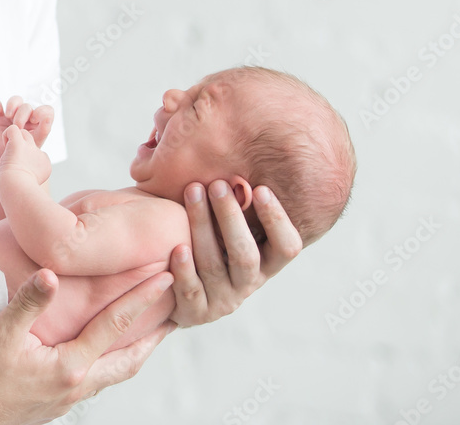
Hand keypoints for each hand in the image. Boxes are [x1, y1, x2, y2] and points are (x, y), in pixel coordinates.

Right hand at [0, 96, 53, 159]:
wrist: (6, 166)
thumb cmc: (23, 158)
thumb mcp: (36, 144)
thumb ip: (43, 130)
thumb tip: (47, 117)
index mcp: (38, 125)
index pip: (45, 110)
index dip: (41, 111)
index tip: (35, 119)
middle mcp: (27, 118)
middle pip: (27, 106)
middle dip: (22, 114)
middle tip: (18, 126)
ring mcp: (13, 117)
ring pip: (15, 101)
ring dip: (12, 105)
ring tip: (9, 116)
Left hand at [0, 125, 51, 184]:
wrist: (18, 189)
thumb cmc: (21, 192)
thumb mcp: (33, 186)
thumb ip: (31, 177)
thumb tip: (26, 174)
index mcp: (44, 165)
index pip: (36, 156)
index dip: (26, 162)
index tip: (20, 174)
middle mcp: (39, 154)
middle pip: (32, 142)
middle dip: (22, 147)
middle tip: (13, 159)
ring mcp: (30, 147)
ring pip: (24, 133)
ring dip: (15, 140)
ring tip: (9, 154)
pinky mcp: (18, 143)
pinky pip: (13, 129)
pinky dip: (6, 135)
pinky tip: (5, 146)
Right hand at [0, 268, 175, 424]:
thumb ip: (29, 302)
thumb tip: (52, 273)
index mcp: (69, 367)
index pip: (115, 326)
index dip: (142, 300)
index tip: (164, 278)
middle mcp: (75, 387)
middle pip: (129, 360)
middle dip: (154, 334)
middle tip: (177, 313)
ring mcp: (66, 399)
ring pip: (114, 373)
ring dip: (134, 350)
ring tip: (149, 332)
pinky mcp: (54, 403)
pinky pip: (95, 379)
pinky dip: (110, 361)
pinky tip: (101, 352)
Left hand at [169, 180, 302, 325]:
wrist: (172, 283)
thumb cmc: (204, 236)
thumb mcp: (225, 222)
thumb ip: (236, 199)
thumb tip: (242, 147)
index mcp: (266, 262)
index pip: (287, 247)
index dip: (277, 220)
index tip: (261, 189)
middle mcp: (248, 283)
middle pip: (246, 254)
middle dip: (231, 217)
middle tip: (218, 184)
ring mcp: (221, 300)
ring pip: (214, 265)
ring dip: (203, 226)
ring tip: (192, 192)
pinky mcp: (194, 312)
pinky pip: (190, 291)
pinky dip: (185, 269)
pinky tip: (177, 247)